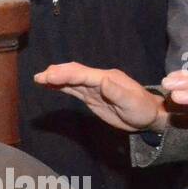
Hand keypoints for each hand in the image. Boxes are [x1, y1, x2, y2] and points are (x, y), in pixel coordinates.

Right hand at [34, 62, 167, 132]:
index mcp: (108, 78)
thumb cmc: (142, 109)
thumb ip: (117, 92)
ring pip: (72, 79)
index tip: (49, 77)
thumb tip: (102, 81)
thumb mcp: (132, 102)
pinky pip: (74, 88)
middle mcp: (99, 79)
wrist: (148, 116)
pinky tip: (51, 84)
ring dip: (56, 77)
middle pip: (76, 73)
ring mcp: (95, 87)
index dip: (66, 75)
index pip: (83, 75)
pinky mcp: (91, 96)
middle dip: (57, 73)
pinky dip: (61, 85)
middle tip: (39, 76)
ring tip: (39, 78)